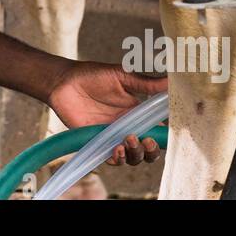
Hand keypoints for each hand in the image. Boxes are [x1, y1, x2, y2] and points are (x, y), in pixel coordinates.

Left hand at [46, 62, 167, 165]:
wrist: (64, 81)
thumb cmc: (93, 76)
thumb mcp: (122, 76)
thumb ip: (146, 83)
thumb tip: (171, 80)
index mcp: (137, 113)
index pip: (158, 130)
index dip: (165, 136)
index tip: (168, 133)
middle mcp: (128, 128)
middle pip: (148, 149)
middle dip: (152, 150)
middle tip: (147, 139)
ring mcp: (113, 137)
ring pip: (133, 157)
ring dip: (135, 154)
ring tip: (129, 140)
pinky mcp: (97, 144)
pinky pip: (112, 159)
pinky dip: (117, 159)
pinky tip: (116, 148)